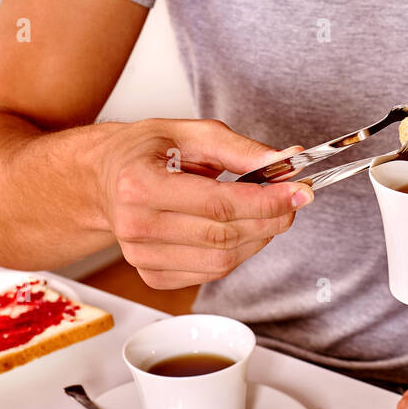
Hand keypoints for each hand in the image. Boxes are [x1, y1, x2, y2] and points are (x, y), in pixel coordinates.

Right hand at [96, 117, 311, 288]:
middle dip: (271, 218)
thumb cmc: (148, 150)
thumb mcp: (194, 133)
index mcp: (140, 184)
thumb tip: (287, 160)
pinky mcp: (151, 275)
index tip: (300, 191)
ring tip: (270, 211)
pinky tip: (242, 229)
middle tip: (295, 199)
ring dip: (259, 237)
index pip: (218, 204)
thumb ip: (242, 150)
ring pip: (221, 261)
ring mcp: (140, 256)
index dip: (267, 201)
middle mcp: (136, 226)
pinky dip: (237, 253)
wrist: (106, 176)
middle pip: (223, 235)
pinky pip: (208, 273)